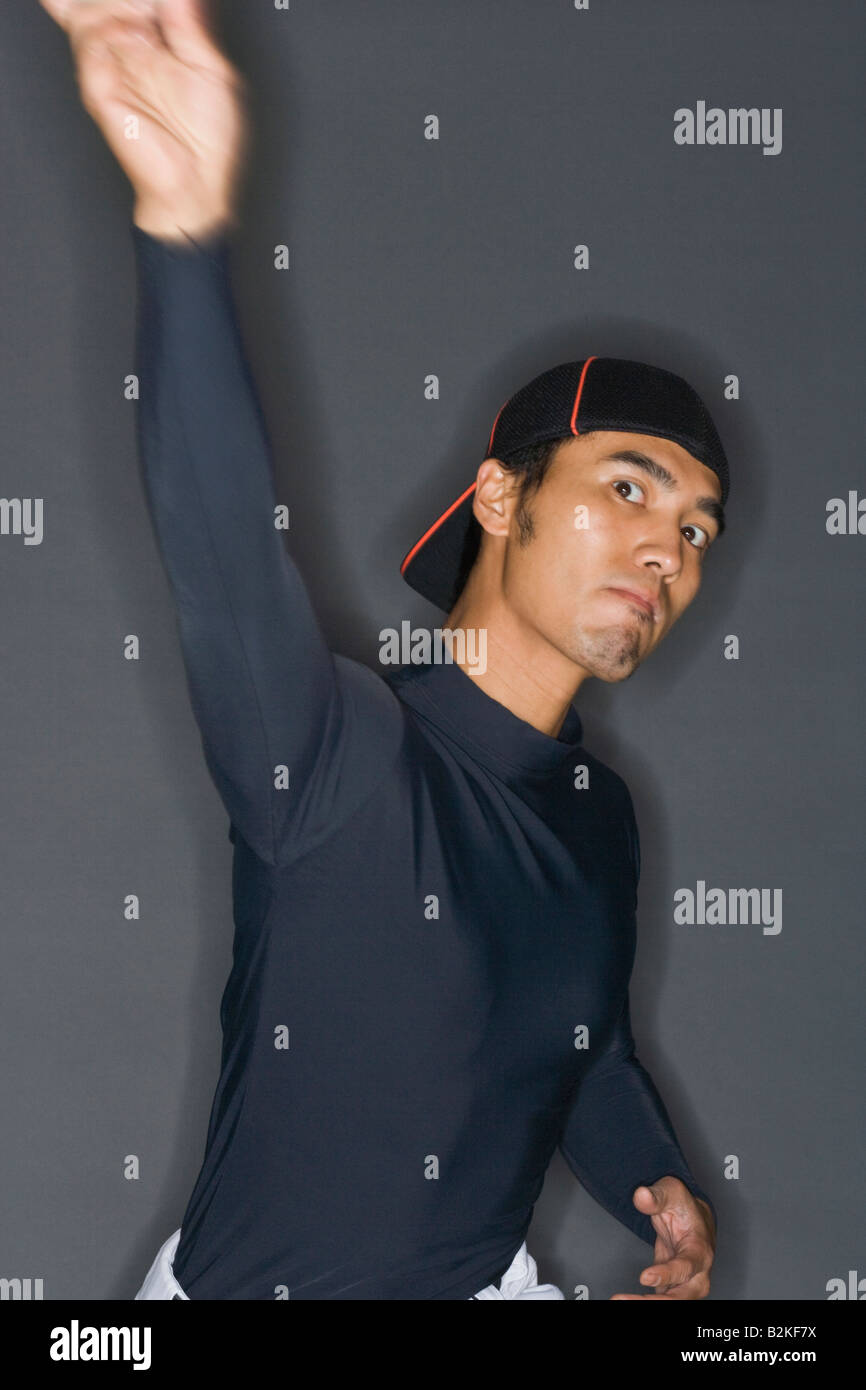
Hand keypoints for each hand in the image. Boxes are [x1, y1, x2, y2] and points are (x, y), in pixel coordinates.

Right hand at [38, 0, 246, 242]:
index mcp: (156, 43)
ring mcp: (111, 67)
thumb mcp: (214, 69)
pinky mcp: (99, 87)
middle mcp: (129, 51)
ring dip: (121, 6)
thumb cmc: (207, 142)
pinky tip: (139, 36)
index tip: (161, 3)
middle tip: (153, 9)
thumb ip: (192, 24)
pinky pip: (89, 43)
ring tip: (149, 20)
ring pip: (93, 11)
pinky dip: (111, 28)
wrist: (195, 186)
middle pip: (104, 0)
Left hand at [610, 1176, 714, 1299]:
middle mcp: (697, 1273)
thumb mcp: (671, 1191)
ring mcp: (686, 1283)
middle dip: (654, 1301)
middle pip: (680, 1296)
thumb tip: (641, 1196)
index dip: (666, 1274)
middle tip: (624, 1300)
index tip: (645, 1276)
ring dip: (645, 1303)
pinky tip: (626, 1300)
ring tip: (620, 1300)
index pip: (685, 1267)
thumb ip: (656, 1196)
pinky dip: (644, 1301)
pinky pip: (659, 1299)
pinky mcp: (672, 1288)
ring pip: (670, 1300)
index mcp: (700, 1250)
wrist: (691, 1219)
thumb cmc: (683, 1207)